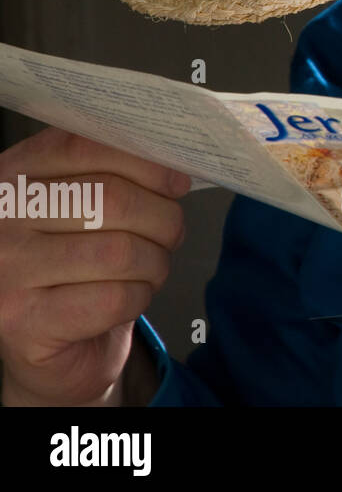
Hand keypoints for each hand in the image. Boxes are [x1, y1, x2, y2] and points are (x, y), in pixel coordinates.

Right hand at [0, 128, 188, 405]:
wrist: (48, 345)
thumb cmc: (74, 265)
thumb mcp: (80, 204)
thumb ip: (112, 172)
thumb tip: (172, 168)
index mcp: (14, 175)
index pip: (85, 146)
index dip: (146, 164)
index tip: (175, 183)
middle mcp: (1, 219)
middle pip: (112, 200)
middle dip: (163, 219)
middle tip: (170, 234)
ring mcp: (7, 272)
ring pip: (119, 252)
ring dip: (155, 262)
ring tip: (151, 267)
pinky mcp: (24, 322)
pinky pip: (113, 298)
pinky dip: (140, 297)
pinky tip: (131, 297)